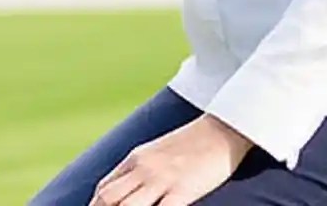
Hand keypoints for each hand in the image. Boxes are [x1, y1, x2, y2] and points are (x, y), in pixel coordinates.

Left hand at [90, 115, 252, 205]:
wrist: (222, 128)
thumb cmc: (192, 143)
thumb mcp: (156, 152)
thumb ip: (140, 169)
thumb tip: (126, 188)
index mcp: (135, 159)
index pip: (104, 188)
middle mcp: (143, 169)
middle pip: (108, 198)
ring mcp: (161, 179)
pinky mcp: (182, 190)